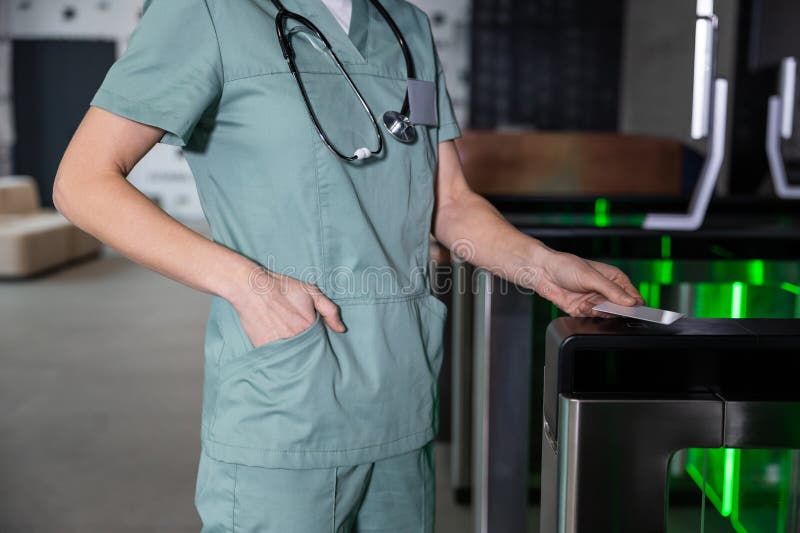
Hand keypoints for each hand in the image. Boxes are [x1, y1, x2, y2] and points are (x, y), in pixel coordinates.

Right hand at [231, 267, 345, 347]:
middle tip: (296, 336)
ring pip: (293, 358)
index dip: (318, 341)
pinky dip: (278, 357)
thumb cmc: (282, 287)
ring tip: (287, 343)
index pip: (321, 343)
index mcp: (310, 326)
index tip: (312, 336)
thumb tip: (341, 330)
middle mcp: (297, 339)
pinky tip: (277, 346)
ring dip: (294, 355)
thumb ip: (330, 311)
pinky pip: (276, 360)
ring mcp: (281, 345)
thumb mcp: (311, 292)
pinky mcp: (265, 349)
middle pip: (308, 352)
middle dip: (306, 349)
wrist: (251, 288)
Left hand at [533, 252, 643, 316]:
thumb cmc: (566, 266)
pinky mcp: (583, 310)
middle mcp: (606, 291)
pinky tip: (581, 305)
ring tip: (589, 303)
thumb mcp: (591, 276)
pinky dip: (586, 313)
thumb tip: (631, 302)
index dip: (633, 305)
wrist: (542, 272)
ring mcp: (594, 301)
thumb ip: (611, 291)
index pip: (632, 296)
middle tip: (604, 305)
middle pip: (620, 309)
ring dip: (597, 311)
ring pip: (605, 315)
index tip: (630, 309)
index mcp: (614, 279)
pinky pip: (590, 318)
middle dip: (612, 309)